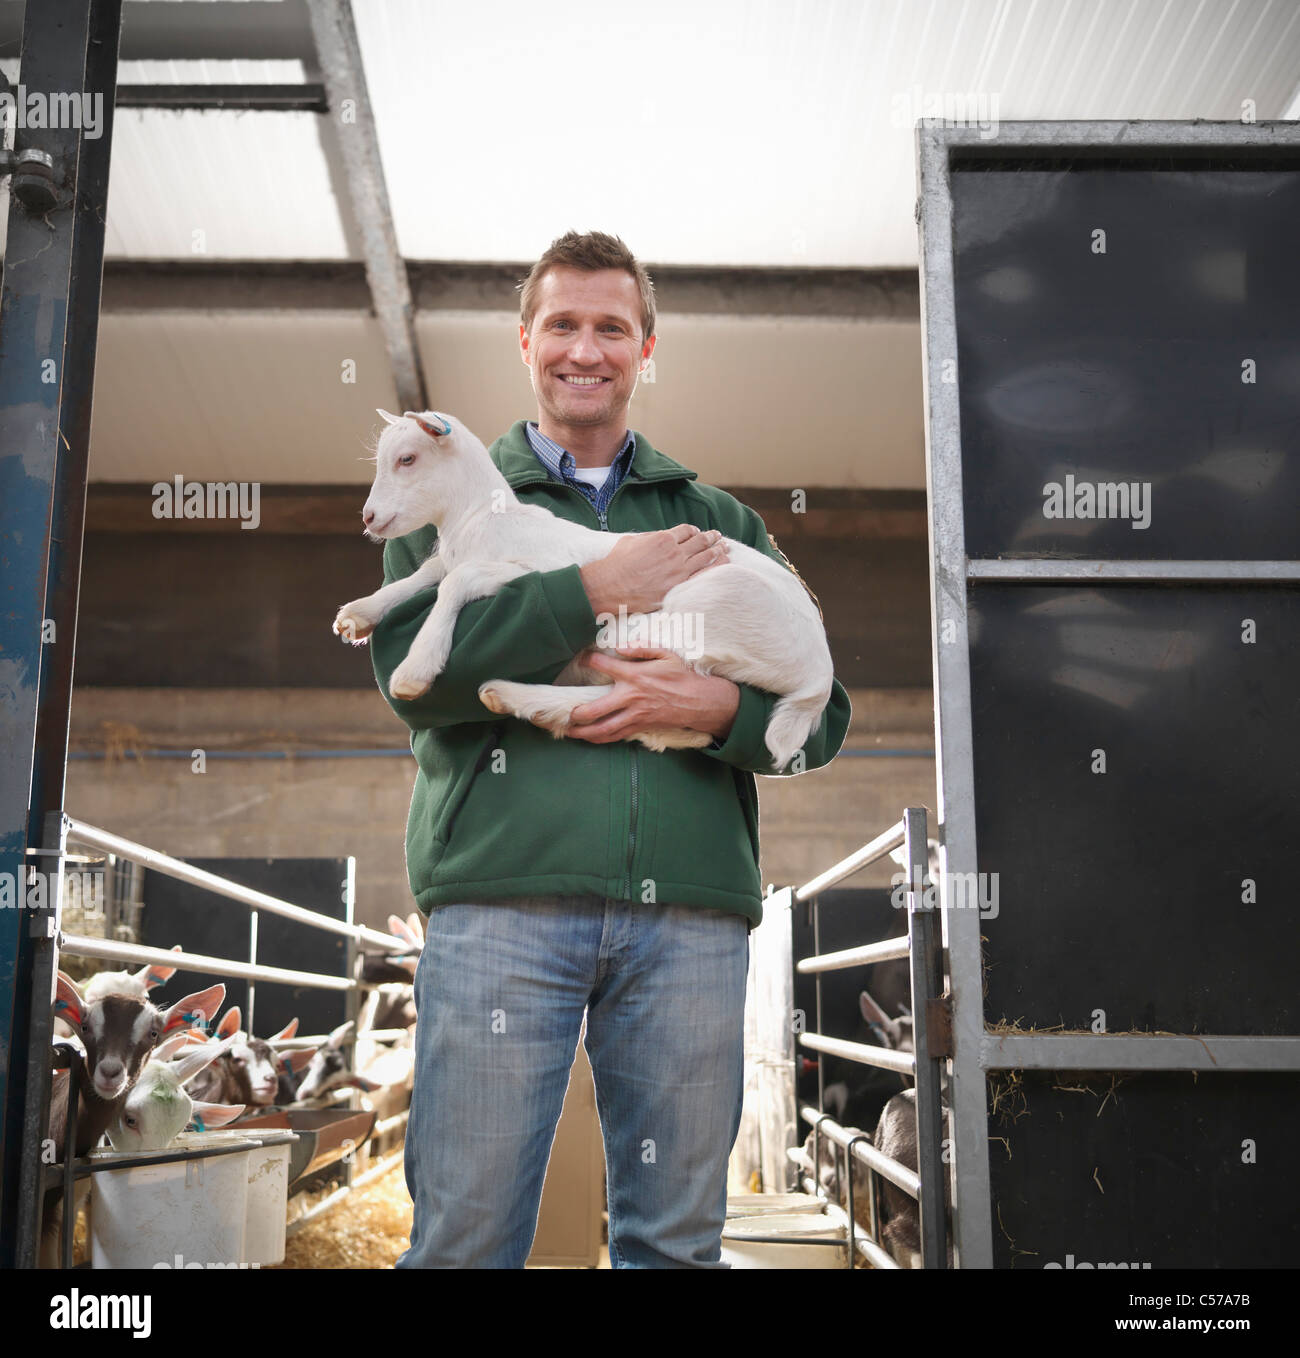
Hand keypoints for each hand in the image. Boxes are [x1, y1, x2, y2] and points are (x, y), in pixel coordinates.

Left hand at [565, 647, 739, 743]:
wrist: (698, 701)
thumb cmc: (680, 675)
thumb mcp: (665, 653)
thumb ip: (641, 647)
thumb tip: (619, 645)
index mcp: (634, 675)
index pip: (603, 666)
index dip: (589, 660)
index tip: (582, 659)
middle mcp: (630, 697)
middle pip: (594, 709)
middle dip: (577, 713)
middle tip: (566, 711)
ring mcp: (634, 715)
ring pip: (603, 728)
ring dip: (583, 731)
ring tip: (569, 730)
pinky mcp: (639, 726)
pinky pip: (616, 736)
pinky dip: (600, 739)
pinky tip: (589, 738)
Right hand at [580, 525, 727, 615]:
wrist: (610, 586)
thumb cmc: (616, 564)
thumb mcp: (631, 541)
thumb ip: (648, 538)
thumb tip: (656, 537)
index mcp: (663, 538)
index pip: (686, 530)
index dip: (693, 531)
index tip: (697, 533)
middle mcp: (674, 553)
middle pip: (700, 542)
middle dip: (711, 538)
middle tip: (718, 536)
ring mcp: (679, 571)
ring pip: (706, 557)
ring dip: (718, 551)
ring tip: (725, 548)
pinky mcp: (678, 587)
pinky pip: (703, 576)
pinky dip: (715, 569)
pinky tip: (723, 565)